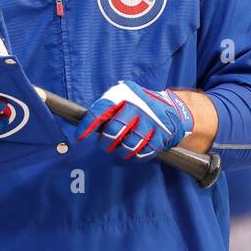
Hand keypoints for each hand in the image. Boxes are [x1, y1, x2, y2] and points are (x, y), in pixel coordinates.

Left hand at [77, 80, 193, 161]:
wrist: (170, 109)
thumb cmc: (137, 105)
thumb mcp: (120, 98)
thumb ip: (104, 111)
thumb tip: (83, 128)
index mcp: (123, 95)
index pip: (101, 110)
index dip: (88, 124)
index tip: (80, 136)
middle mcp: (137, 106)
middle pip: (114, 131)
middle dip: (106, 141)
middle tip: (106, 142)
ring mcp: (151, 121)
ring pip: (128, 145)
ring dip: (121, 150)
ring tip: (120, 146)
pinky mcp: (161, 136)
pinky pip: (143, 153)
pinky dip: (135, 155)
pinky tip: (134, 151)